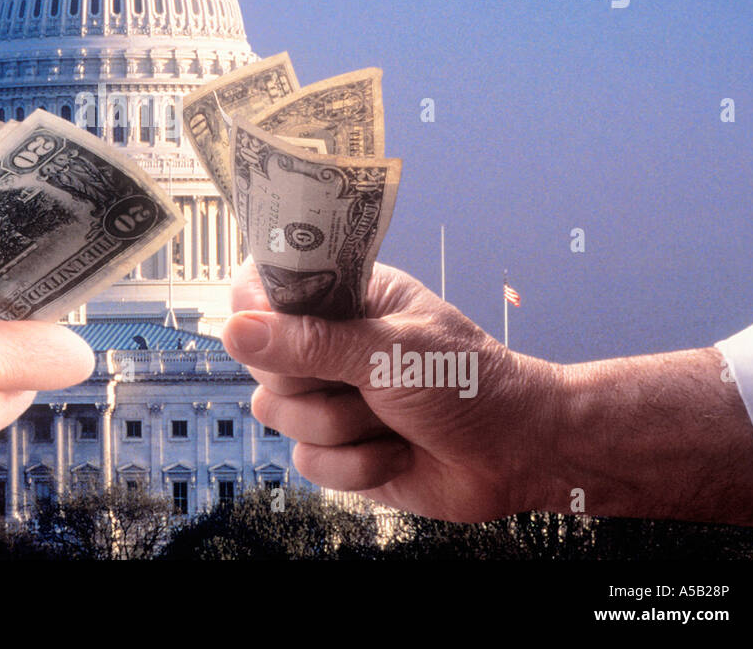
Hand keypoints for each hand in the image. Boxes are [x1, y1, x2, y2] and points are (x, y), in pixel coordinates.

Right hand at [224, 257, 567, 521]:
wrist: (517, 455)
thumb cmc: (470, 382)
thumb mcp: (389, 351)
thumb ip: (310, 342)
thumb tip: (235, 329)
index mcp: (345, 298)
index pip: (267, 287)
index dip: (258, 309)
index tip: (275, 328)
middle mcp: (329, 345)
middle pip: (262, 361)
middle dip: (311, 382)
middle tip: (361, 379)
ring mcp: (330, 397)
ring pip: (277, 415)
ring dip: (341, 427)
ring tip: (389, 417)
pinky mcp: (336, 449)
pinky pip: (306, 462)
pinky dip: (356, 465)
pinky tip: (394, 452)